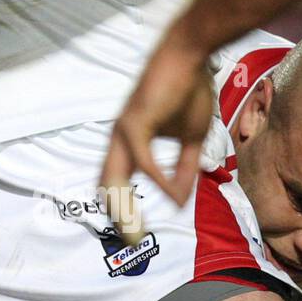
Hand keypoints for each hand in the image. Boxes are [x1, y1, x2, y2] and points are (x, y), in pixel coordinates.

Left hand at [100, 36, 214, 242]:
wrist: (188, 59)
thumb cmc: (188, 93)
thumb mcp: (192, 139)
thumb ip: (186, 168)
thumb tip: (181, 198)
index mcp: (129, 143)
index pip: (117, 181)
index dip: (122, 207)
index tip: (133, 232)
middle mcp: (119, 139)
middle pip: (108, 184)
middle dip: (117, 215)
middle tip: (130, 241)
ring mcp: (124, 131)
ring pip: (115, 174)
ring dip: (126, 204)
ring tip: (137, 229)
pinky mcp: (135, 122)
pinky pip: (143, 158)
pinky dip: (156, 178)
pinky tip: (171, 193)